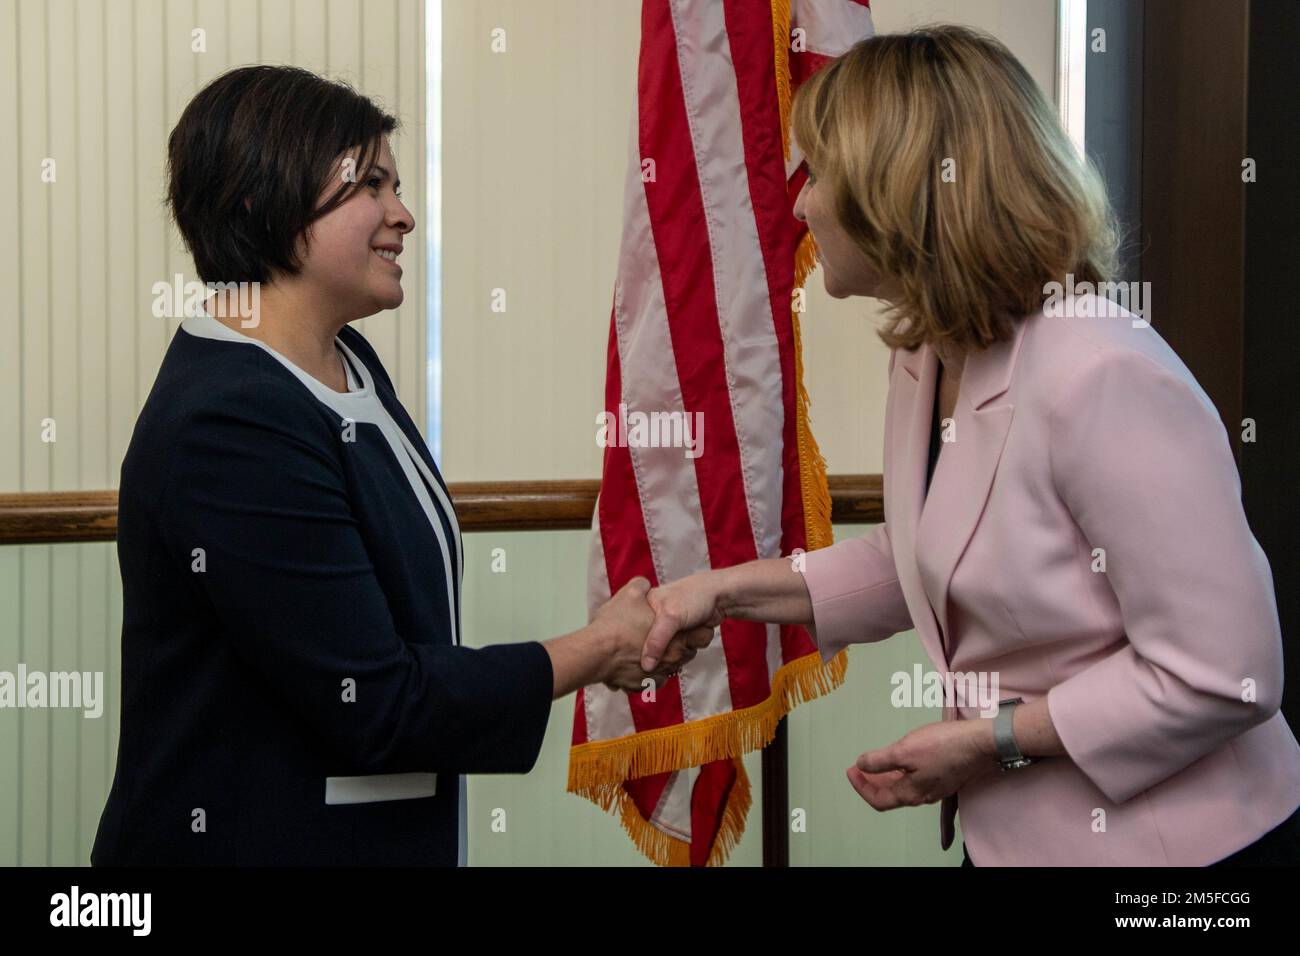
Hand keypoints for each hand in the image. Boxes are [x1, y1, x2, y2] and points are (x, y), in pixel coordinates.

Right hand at [593, 577, 711, 692]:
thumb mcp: (630, 594)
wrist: (595, 653)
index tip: (688, 624)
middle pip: (686, 653)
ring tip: (647, 648)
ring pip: (669, 668)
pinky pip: (651, 681)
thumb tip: (644, 585)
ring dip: (663, 660)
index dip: (697, 629)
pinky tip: (637, 663)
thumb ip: (641, 586)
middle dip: (678, 645)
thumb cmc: (614, 626)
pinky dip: (647, 674)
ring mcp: (658, 675)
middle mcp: (672, 659)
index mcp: (677, 638)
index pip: (702, 636)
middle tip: (666, 636)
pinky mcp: (643, 686)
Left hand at [845, 719, 999, 809]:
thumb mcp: (904, 751)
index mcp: (911, 793)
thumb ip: (880, 761)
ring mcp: (935, 786)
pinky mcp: (944, 775)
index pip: (878, 799)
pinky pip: (916, 779)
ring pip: (903, 786)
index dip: (861, 786)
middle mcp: (923, 795)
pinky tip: (901, 759)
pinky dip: (901, 772)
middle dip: (871, 781)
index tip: (851, 771)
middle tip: (858, 767)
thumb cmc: (945, 745)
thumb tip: (862, 766)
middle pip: (890, 794)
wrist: (980, 742)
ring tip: (875, 762)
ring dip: (886, 776)